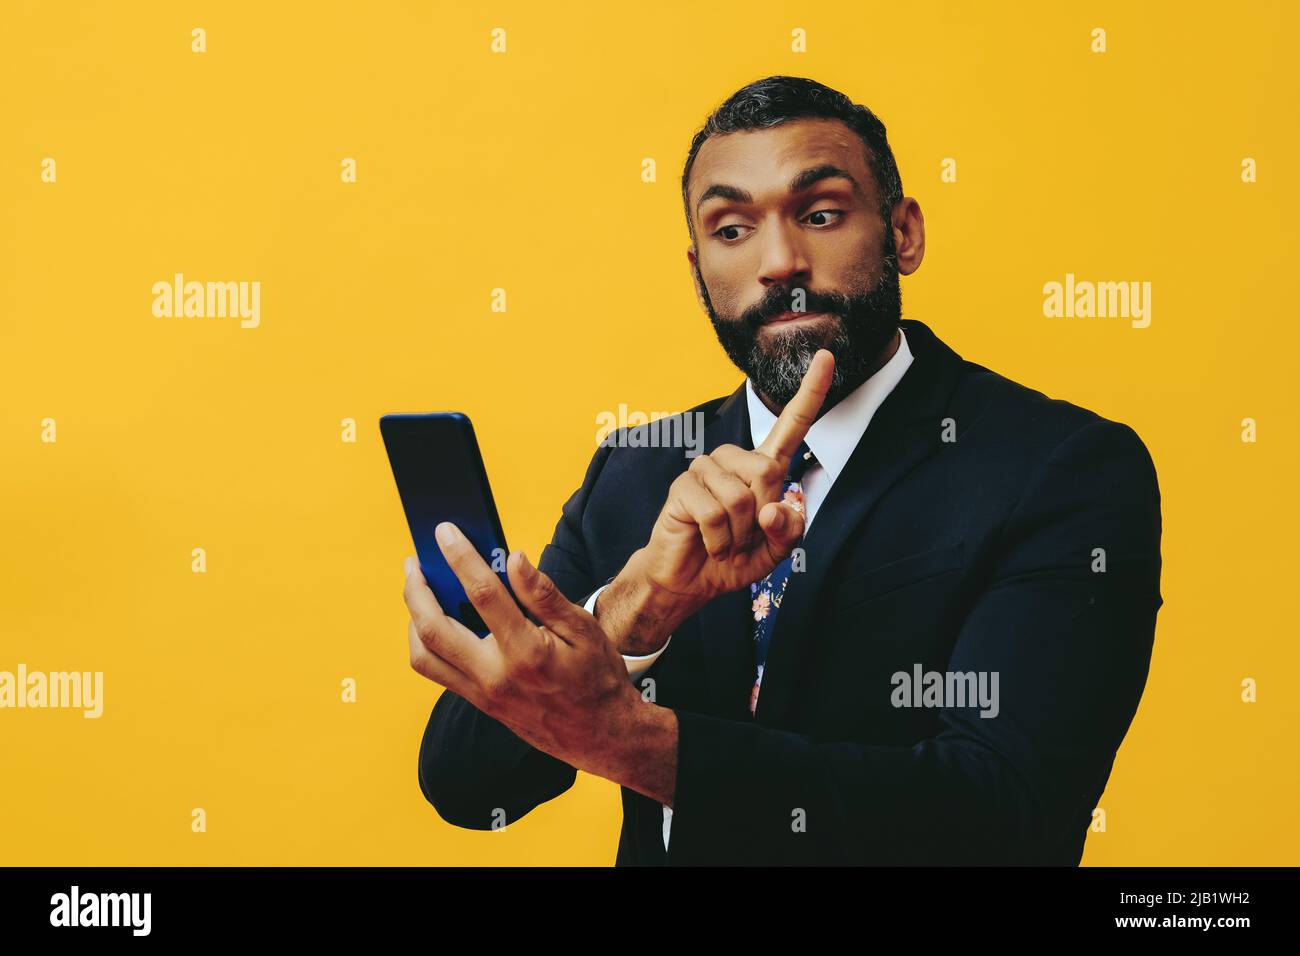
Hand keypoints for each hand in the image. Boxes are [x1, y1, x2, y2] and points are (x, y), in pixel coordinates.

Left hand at [403, 522, 652, 780]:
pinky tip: (436, 621)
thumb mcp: (584, 629)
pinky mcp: (479, 704)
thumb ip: (544, 594)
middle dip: (416, 590)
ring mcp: (483, 693)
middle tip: (413, 562)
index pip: (482, 593)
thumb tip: (515, 558)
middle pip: (433, 628)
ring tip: (419, 591)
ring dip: (413, 619)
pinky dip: (427, 643)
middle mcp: (495, 676)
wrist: (601, 736)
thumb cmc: (598, 678)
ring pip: (424, 656)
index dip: (460, 557)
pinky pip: (438, 672)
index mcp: (526, 651)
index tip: (445, 532)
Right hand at [627, 348, 833, 621]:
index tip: (826, 357)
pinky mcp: (683, 485)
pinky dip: (718, 540)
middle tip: (745, 538)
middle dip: (762, 516)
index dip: (810, 393)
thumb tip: (771, 508)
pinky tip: (709, 543)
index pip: (791, 425)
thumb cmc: (732, 560)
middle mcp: (735, 460)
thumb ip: (787, 532)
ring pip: (741, 498)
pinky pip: (714, 513)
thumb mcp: (774, 552)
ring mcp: (706, 469)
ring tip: (724, 542)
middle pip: (768, 472)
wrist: (689, 580)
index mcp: (762, 468)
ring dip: (738, 535)